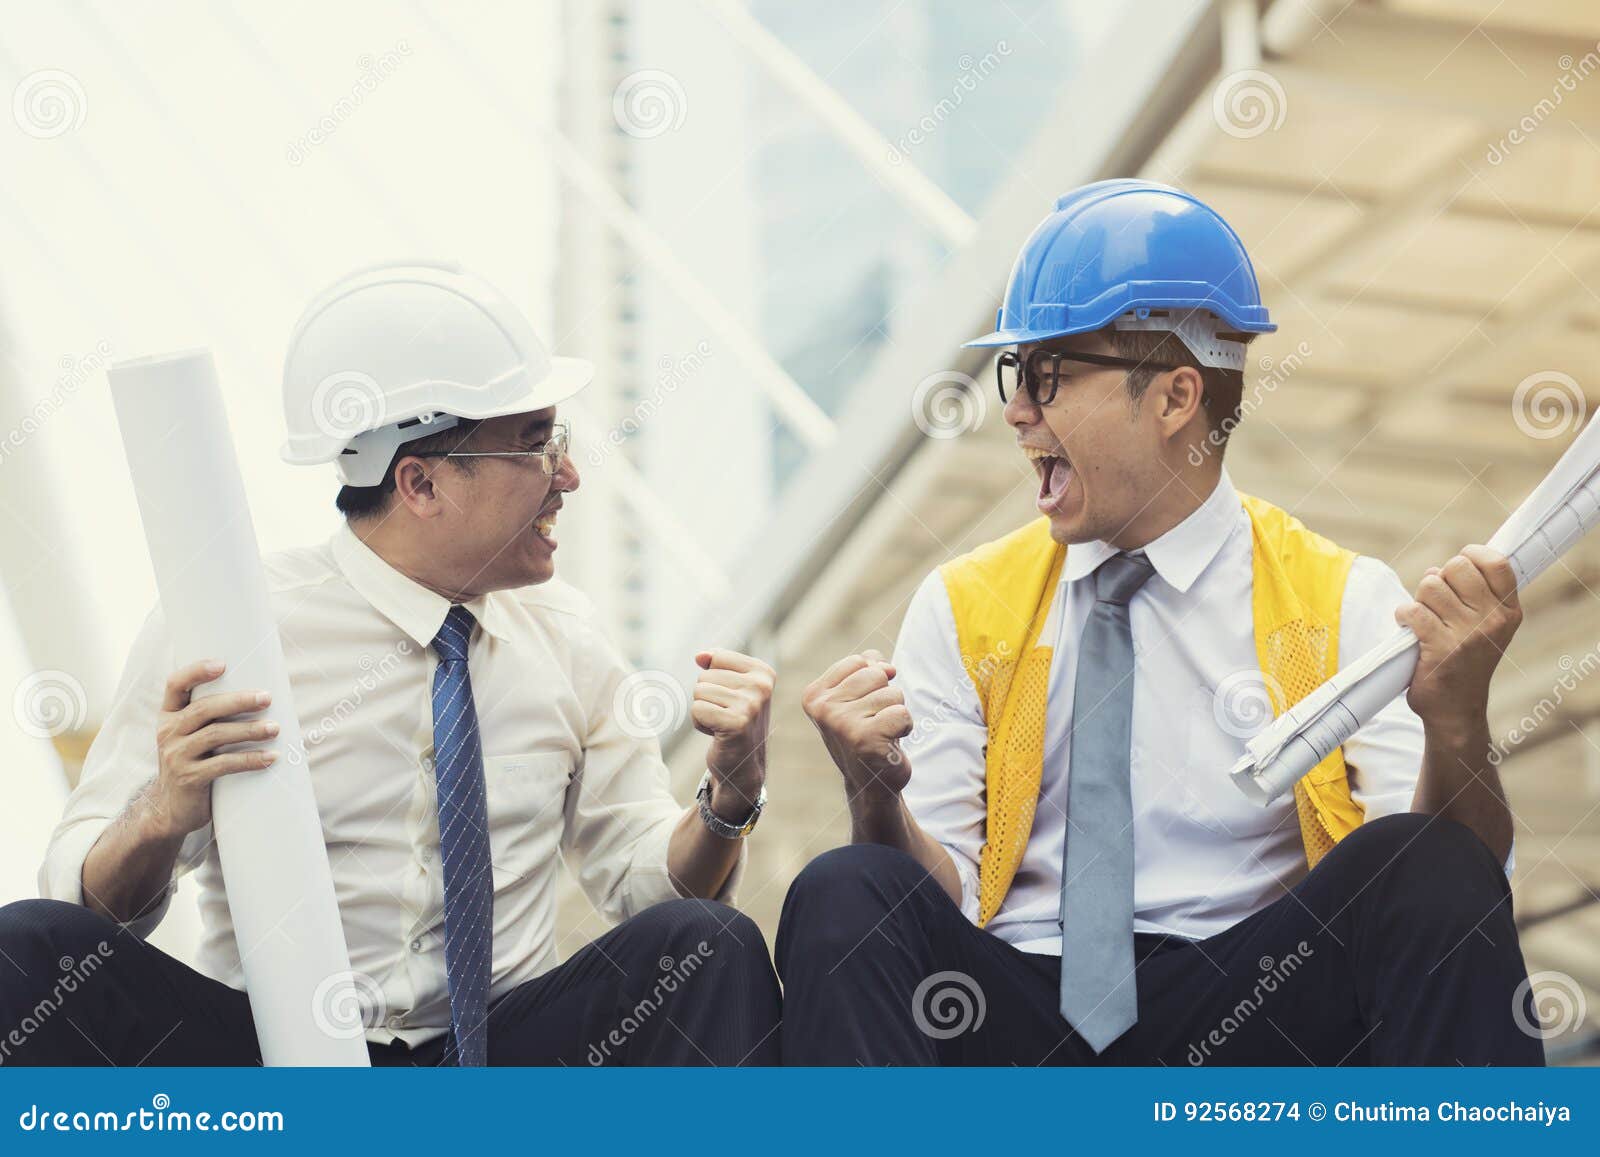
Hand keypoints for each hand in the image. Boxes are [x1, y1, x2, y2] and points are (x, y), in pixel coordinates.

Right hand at [150, 661, 278, 838]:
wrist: (172, 808)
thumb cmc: (194, 762)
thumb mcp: (192, 736)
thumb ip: (212, 717)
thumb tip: (262, 695)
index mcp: (169, 715)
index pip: (175, 685)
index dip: (196, 671)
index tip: (223, 664)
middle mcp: (168, 732)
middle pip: (204, 709)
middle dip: (238, 701)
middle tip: (267, 698)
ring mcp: (176, 756)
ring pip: (215, 735)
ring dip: (249, 730)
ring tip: (275, 728)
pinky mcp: (188, 778)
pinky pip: (223, 765)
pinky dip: (249, 760)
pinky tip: (271, 757)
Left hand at [691, 650, 773, 815]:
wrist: (742, 764)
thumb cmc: (733, 721)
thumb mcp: (729, 687)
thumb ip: (715, 664)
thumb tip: (699, 656)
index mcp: (763, 672)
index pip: (716, 657)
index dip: (713, 679)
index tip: (729, 698)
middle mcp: (761, 686)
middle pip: (705, 676)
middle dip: (707, 698)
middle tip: (725, 715)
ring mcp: (752, 705)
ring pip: (699, 692)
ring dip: (703, 711)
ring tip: (721, 724)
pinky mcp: (737, 723)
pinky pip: (697, 710)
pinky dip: (700, 724)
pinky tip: (718, 734)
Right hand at [800, 649, 912, 800]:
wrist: (871, 781)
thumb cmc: (866, 733)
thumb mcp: (858, 697)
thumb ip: (867, 668)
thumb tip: (882, 662)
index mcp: (815, 695)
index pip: (859, 661)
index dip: (872, 680)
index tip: (863, 705)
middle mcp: (823, 709)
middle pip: (876, 675)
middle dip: (885, 696)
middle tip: (874, 722)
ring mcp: (842, 724)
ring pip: (892, 694)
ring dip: (895, 713)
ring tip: (881, 732)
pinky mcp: (866, 739)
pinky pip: (902, 713)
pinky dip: (904, 727)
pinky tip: (889, 743)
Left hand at [1396, 545, 1521, 729]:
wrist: (1457, 709)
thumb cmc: (1466, 662)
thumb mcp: (1486, 628)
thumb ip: (1474, 594)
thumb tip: (1440, 567)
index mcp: (1508, 611)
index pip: (1496, 562)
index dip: (1471, 555)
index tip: (1457, 567)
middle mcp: (1492, 620)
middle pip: (1456, 567)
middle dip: (1438, 578)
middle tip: (1436, 602)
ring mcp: (1467, 634)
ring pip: (1430, 586)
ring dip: (1419, 599)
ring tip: (1424, 618)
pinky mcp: (1440, 647)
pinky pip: (1413, 610)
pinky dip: (1403, 616)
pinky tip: (1408, 628)